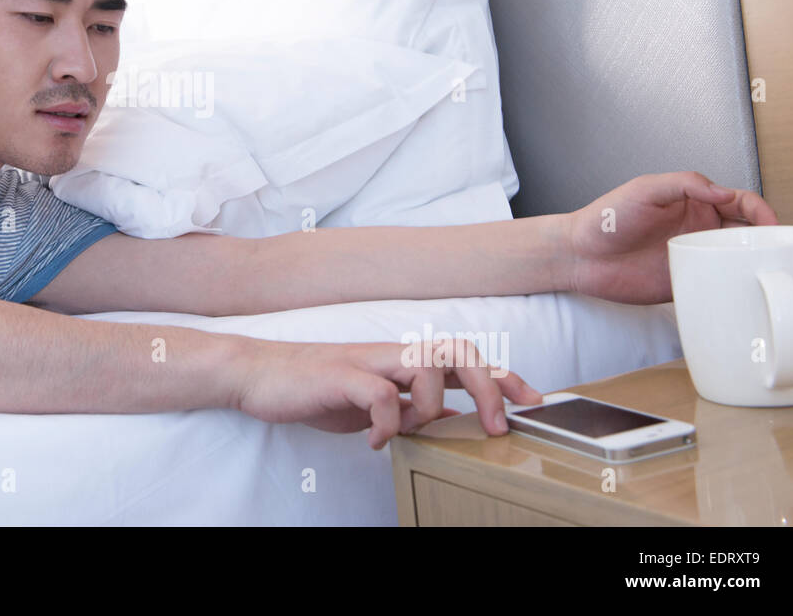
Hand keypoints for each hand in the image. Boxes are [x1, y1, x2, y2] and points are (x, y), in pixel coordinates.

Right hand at [235, 338, 543, 449]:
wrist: (260, 375)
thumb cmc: (315, 388)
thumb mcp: (372, 403)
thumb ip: (409, 406)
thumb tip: (451, 419)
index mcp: (402, 361)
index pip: (465, 359)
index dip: (504, 376)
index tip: (533, 401)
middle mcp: (391, 354)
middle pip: (458, 352)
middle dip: (490, 386)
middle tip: (496, 427)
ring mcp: (367, 360)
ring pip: (426, 365)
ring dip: (432, 406)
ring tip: (415, 431)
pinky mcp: (341, 374)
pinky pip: (379, 394)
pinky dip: (386, 423)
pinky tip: (374, 441)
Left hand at [564, 171, 778, 303]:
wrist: (579, 256)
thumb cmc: (606, 218)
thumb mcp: (644, 189)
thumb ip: (684, 184)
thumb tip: (724, 192)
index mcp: (694, 204)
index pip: (740, 203)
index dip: (761, 211)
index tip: (771, 223)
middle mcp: (698, 230)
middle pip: (747, 233)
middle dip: (768, 240)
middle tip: (780, 252)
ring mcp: (693, 258)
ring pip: (737, 261)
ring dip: (754, 266)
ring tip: (769, 273)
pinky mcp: (685, 284)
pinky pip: (716, 287)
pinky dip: (732, 290)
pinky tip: (742, 293)